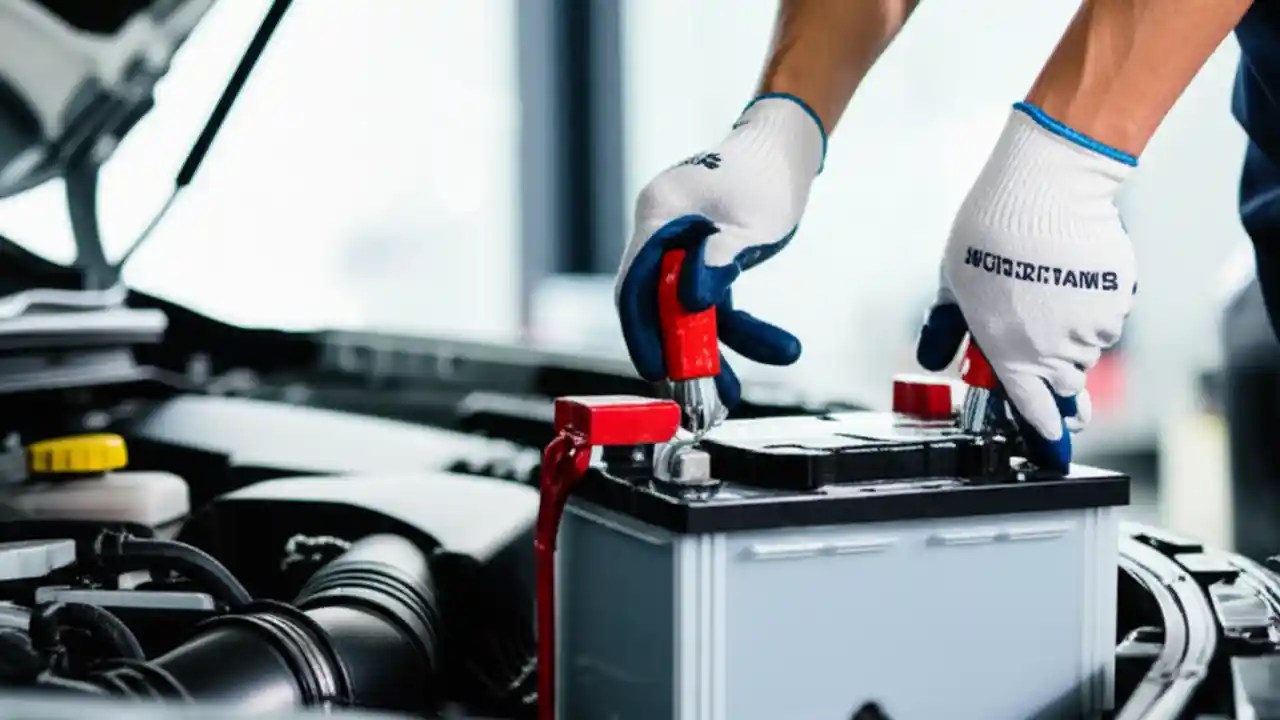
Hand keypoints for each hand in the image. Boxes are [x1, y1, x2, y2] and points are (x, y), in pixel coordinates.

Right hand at [615, 94, 825, 407]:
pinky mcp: (705, 259)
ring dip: (711, 350)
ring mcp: (683, 248)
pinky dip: (733, 330)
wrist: (788, 148)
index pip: (635, 283)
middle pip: (656, 304)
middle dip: (677, 351)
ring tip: (733, 391)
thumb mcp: (751, 223)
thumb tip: (693, 304)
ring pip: (687, 310)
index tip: (654, 368)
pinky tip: (766, 352)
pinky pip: (711, 302)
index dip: (640, 331)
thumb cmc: (768, 175)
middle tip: (694, 395)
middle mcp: (663, 233)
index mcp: (659, 215)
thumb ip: (720, 261)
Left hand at [916, 103, 1137, 471]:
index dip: (1042, 431)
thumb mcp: (951, 287)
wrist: (1044, 191)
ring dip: (1074, 338)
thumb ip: (946, 331)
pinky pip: (1108, 316)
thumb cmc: (990, 233)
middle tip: (1048, 362)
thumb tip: (933, 362)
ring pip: (1088, 350)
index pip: (1031, 410)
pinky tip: (1072, 276)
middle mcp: (1054, 350)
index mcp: (1009, 354)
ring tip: (1049, 296)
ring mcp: (1091, 327)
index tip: (1051, 443)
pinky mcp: (1118, 300)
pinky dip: (1095, 306)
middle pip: (1067, 388)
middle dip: (1058, 383)